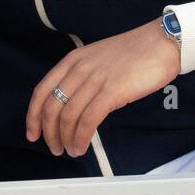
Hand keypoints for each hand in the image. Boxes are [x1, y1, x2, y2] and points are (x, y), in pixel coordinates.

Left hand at [25, 19, 181, 157]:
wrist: (161, 43)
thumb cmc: (135, 53)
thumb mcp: (98, 59)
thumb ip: (82, 77)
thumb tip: (73, 105)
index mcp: (72, 61)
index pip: (41, 91)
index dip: (33, 116)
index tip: (33, 133)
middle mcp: (78, 69)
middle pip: (51, 108)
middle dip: (49, 134)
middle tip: (55, 148)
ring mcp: (94, 80)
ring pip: (67, 117)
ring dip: (66, 139)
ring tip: (71, 151)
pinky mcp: (111, 92)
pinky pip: (88, 120)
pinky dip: (81, 137)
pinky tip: (82, 145)